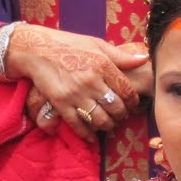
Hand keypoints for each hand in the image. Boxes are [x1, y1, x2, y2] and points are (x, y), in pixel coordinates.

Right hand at [7, 25, 146, 136]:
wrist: (37, 49)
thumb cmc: (69, 44)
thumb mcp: (96, 44)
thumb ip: (120, 55)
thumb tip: (144, 59)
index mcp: (103, 65)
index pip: (127, 91)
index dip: (133, 101)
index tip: (132, 104)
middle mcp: (91, 80)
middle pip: (115, 107)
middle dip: (121, 115)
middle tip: (121, 116)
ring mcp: (75, 94)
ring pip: (100, 119)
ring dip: (107, 125)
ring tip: (108, 124)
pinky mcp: (61, 103)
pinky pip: (78, 124)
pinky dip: (87, 134)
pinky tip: (92, 136)